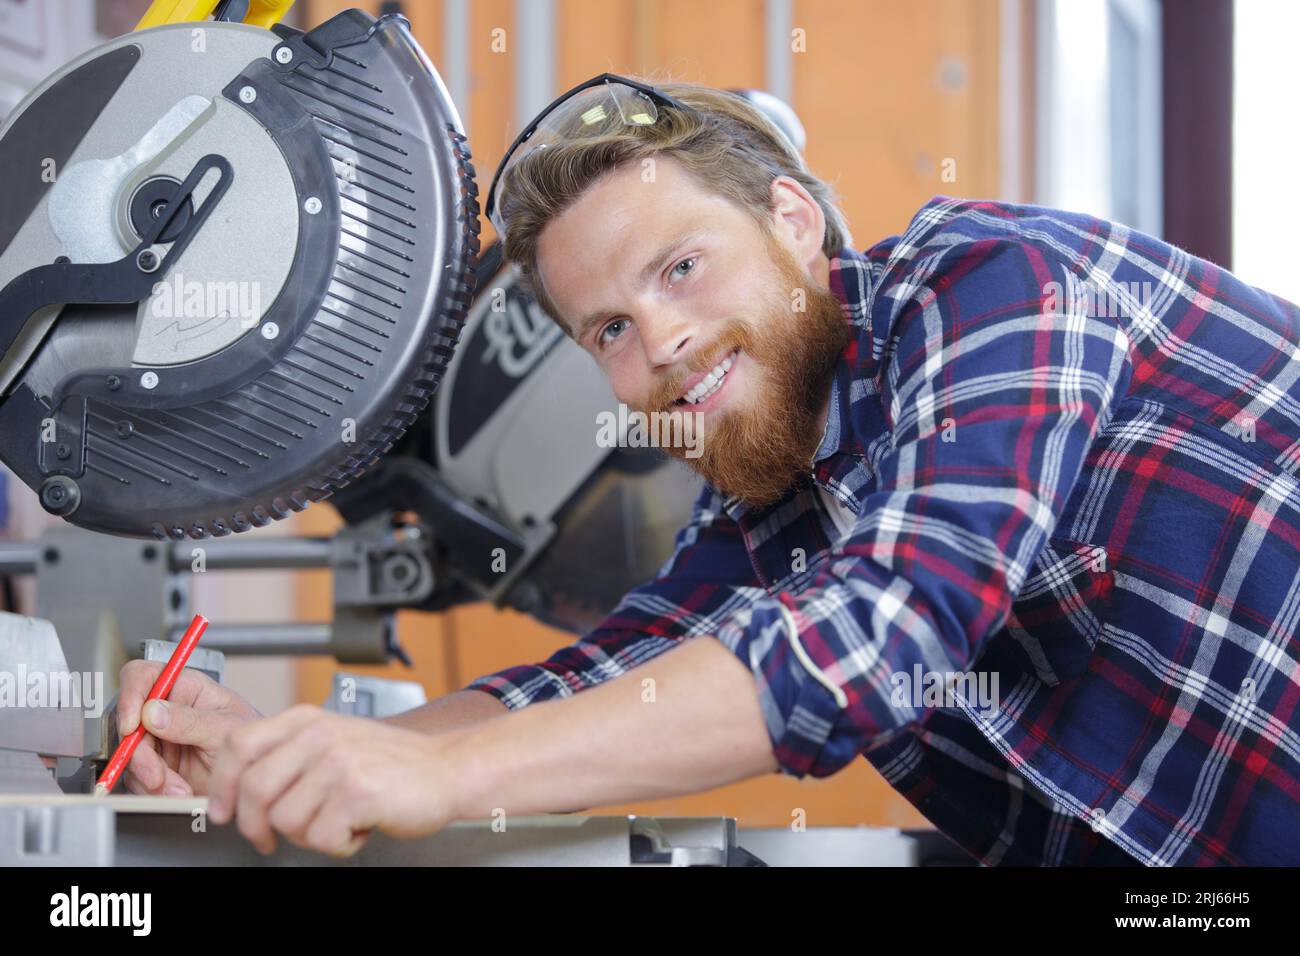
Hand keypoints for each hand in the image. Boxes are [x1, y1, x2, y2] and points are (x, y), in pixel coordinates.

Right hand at [116, 659, 261, 796]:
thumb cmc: (251, 742)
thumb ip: (190, 721)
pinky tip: (175, 792)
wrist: (254, 779)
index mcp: (186, 687)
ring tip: (177, 789)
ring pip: (129, 754)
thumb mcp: (225, 729)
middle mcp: (167, 710)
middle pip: (129, 722)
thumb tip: (152, 712)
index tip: (131, 726)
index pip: (143, 676)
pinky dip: (151, 789)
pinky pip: (136, 776)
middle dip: (139, 754)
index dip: (131, 696)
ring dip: (148, 776)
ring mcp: (158, 739)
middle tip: (156, 775)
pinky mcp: (155, 765)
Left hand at [206, 705, 458, 856]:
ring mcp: (339, 762)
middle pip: (254, 790)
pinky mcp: (358, 792)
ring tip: (339, 820)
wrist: (449, 768)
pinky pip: (321, 838)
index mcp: (308, 719)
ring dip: (309, 835)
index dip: (221, 785)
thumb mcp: (335, 741)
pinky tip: (359, 827)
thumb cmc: (392, 763)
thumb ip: (290, 755)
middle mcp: (320, 734)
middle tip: (269, 839)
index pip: (239, 745)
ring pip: (285, 821)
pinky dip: (339, 845)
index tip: (222, 811)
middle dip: (255, 826)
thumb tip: (236, 792)